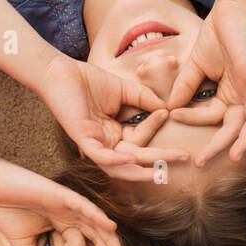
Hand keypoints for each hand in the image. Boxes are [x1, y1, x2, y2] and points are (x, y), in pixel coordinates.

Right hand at [0, 140, 125, 245]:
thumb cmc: (5, 210)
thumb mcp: (22, 245)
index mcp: (63, 224)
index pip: (84, 245)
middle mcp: (70, 214)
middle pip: (97, 237)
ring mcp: (67, 203)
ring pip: (94, 223)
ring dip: (108, 241)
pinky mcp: (61, 194)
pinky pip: (83, 206)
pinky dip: (96, 215)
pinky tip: (109, 226)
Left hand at [35, 53, 188, 180]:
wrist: (60, 71)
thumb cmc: (88, 80)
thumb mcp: (124, 90)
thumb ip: (144, 99)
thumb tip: (165, 107)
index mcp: (116, 134)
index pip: (142, 139)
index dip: (156, 128)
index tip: (168, 113)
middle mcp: (107, 143)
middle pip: (137, 159)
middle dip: (161, 160)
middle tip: (185, 158)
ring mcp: (95, 144)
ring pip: (120, 166)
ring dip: (141, 172)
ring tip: (160, 174)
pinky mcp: (83, 140)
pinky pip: (102, 156)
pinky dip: (117, 160)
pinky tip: (132, 159)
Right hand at [167, 0, 245, 164]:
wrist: (228, 11)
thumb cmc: (215, 37)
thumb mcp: (194, 68)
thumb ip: (184, 89)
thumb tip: (168, 110)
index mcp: (227, 97)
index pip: (209, 118)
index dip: (191, 119)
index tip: (172, 116)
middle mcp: (241, 97)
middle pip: (232, 128)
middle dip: (218, 146)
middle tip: (201, 162)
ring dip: (243, 140)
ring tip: (233, 157)